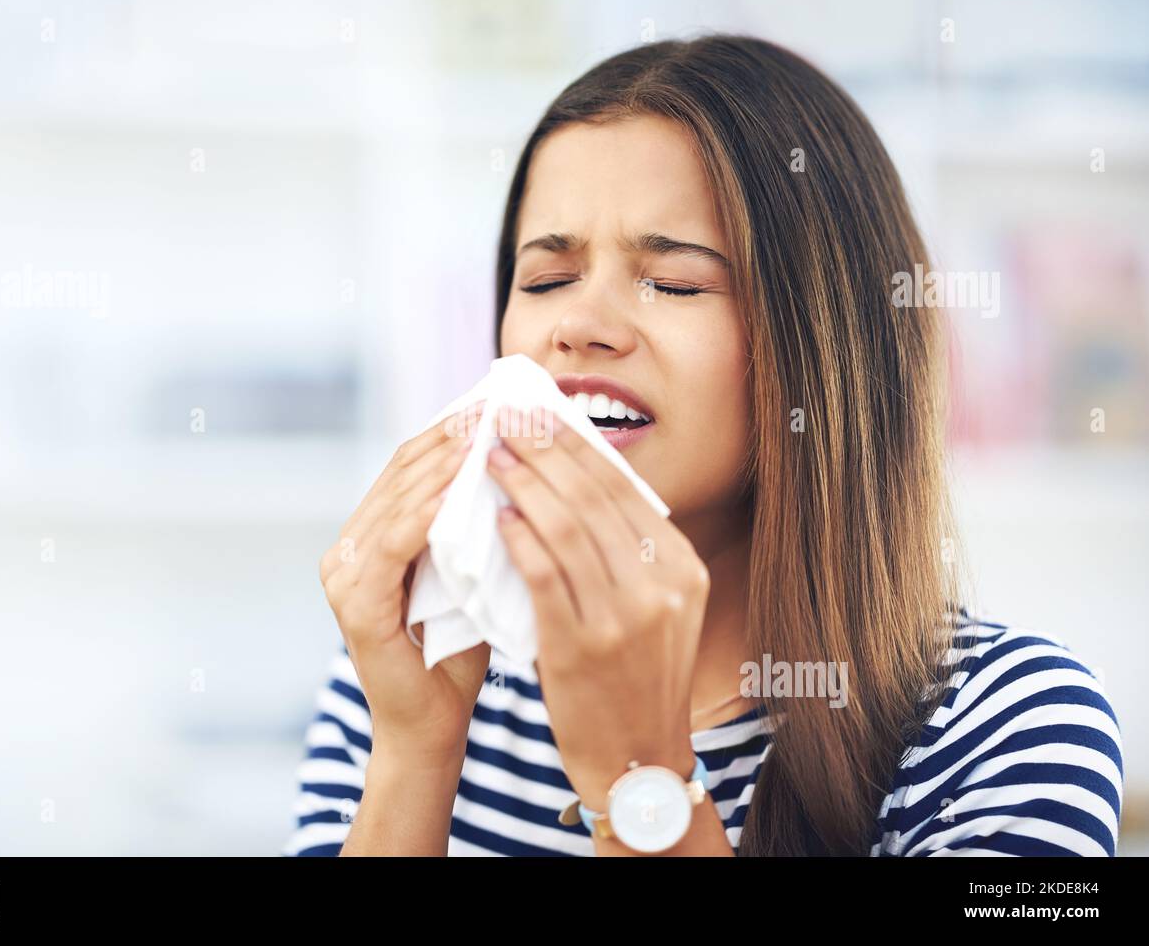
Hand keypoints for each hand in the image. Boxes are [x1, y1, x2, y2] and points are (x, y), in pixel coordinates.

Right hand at [320, 404, 491, 764]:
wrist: (432, 727)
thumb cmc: (458, 654)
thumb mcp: (470, 573)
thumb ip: (475, 525)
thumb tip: (516, 463)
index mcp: (370, 537)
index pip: (409, 466)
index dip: (450, 431)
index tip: (495, 403)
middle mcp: (347, 549)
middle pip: (400, 473)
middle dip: (450, 437)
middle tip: (495, 406)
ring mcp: (344, 574)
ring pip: (397, 501)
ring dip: (443, 465)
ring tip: (486, 435)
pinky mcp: (354, 603)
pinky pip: (394, 544)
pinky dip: (427, 512)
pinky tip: (459, 487)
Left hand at [486, 406, 709, 810]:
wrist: (637, 760)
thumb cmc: (634, 677)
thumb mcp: (655, 608)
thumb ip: (625, 551)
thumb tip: (573, 481)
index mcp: (680, 569)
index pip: (623, 488)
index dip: (578, 446)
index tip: (542, 414)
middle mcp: (660, 587)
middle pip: (594, 497)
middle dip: (545, 450)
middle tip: (507, 419)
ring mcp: (624, 618)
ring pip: (567, 528)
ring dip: (525, 484)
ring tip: (492, 455)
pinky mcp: (582, 647)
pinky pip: (545, 576)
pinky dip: (519, 539)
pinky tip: (497, 516)